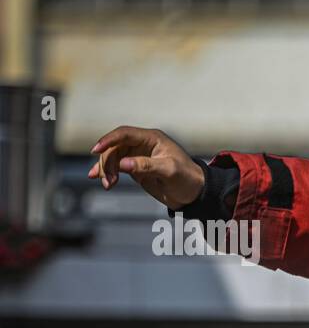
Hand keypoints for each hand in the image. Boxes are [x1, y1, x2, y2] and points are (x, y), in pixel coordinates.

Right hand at [88, 126, 204, 209]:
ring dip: (106, 169)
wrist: (194, 194)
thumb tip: (122, 164)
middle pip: (115, 147)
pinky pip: (116, 167)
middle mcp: (142, 144)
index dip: (108, 140)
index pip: (124, 134)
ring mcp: (138, 156)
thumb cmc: (187, 178)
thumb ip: (146, 166)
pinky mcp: (135, 168)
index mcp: (152, 138)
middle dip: (107, 161)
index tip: (96, 150)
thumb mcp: (169, 171)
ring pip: (113, 158)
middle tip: (108, 179)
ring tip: (108, 185)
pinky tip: (98, 178)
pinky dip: (107, 172)